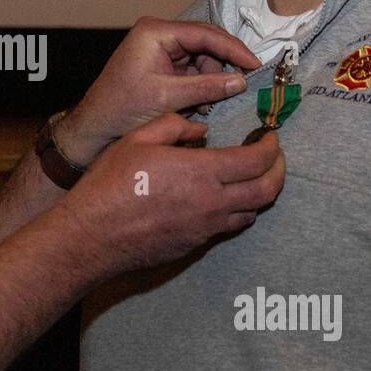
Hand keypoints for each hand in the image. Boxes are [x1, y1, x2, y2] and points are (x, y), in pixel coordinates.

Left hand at [55, 17, 260, 163]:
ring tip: (207, 105)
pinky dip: (200, 87)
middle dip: (221, 67)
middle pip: (205, 44)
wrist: (96, 126)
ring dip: (210, 81)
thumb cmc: (122, 108)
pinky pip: (191, 71)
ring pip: (201, 59)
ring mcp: (159, 50)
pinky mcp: (161, 65)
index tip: (255, 63)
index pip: (204, 33)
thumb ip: (206, 87)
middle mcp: (158, 35)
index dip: (233, 48)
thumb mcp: (168, 98)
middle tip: (239, 85)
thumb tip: (240, 81)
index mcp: (155, 32)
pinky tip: (200, 105)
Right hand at [58, 113, 284, 276]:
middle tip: (274, 156)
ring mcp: (205, 228)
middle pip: (267, 190)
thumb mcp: (137, 139)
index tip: (270, 136)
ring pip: (252, 212)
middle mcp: (212, 203)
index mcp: (202, 172)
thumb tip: (199, 130)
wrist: (92, 236)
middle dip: (279, 170)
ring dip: (259, 192)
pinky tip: (221, 198)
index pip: (257, 160)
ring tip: (250, 176)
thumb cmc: (110, 185)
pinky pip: (228, 227)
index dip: (271, 146)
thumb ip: (174, 126)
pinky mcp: (195, 244)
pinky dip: (236, 210)